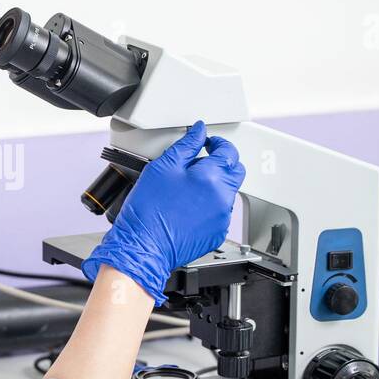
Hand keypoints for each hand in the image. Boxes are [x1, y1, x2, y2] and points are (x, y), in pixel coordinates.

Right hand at [81, 120, 245, 305]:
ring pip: (227, 193)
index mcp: (211, 177)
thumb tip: (199, 132)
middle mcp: (222, 197)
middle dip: (222, 163)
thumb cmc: (148, 210)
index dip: (218, 143)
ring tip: (188, 188)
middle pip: (235, 172)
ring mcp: (221, 218)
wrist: (143, 246)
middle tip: (202, 163)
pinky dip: (209, 206)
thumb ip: (186, 145)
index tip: (208, 144)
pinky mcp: (216, 233)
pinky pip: (220, 213)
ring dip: (214, 185)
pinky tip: (188, 207)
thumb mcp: (163, 167)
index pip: (229, 151)